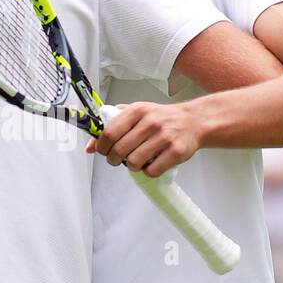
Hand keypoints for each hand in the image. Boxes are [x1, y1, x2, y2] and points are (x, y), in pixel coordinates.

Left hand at [86, 101, 203, 177]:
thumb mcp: (136, 114)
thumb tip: (90, 147)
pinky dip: (148, 171)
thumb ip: (112, 125)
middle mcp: (150, 122)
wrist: (193, 121)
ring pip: (134, 162)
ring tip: (137, 160)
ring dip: (132, 166)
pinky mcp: (176, 152)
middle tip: (118, 159)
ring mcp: (164, 137)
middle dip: (114, 159)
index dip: (101, 147)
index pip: (109, 132)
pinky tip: (151, 164)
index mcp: (138, 110)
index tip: (103, 151)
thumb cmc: (162, 118)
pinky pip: (152, 170)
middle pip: (120, 150)